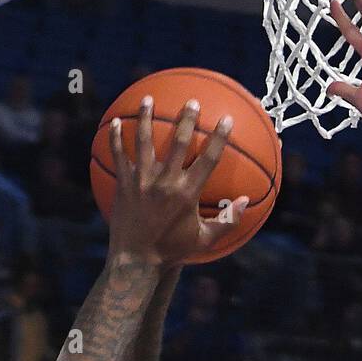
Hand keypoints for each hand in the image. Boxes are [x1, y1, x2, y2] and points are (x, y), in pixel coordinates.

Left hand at [107, 97, 248, 266]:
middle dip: (187, 118)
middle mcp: (165, 183)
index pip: (209, 159)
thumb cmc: (173, 251)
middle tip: (192, 101)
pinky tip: (114, 123)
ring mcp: (142, 181)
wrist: (137, 261)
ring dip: (145, 117)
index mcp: (188, 194)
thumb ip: (228, 221)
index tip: (227, 119)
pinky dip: (116, 138)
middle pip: (178, 142)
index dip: (219, 137)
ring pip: (143, 140)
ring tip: (147, 99)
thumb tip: (247, 202)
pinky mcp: (123, 184)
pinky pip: (118, 155)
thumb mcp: (205, 240)